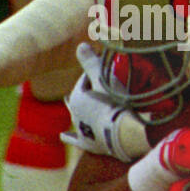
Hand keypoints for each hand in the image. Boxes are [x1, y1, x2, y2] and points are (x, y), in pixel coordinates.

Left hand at [61, 43, 149, 160]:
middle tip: (97, 83)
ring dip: (79, 109)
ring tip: (71, 101)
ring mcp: (82, 130)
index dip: (95, 71)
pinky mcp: (89, 145)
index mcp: (77, 97)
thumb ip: (91, 63)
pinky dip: (69, 137)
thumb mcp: (105, 80)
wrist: (126, 134)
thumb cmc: (116, 103)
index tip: (106, 66)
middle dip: (87, 88)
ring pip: (77, 116)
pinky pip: (75, 139)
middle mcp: (75, 114)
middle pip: (81, 96)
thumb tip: (80, 45)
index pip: (85, 79)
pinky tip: (63, 136)